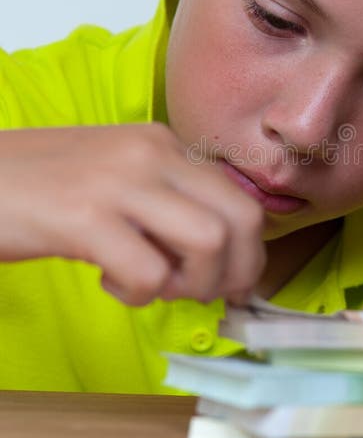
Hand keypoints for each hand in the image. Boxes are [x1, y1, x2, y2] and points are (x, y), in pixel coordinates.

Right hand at [0, 124, 264, 305]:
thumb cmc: (39, 187)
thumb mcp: (115, 177)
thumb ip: (165, 202)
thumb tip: (217, 254)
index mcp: (161, 143)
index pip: (239, 197)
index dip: (247, 252)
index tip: (230, 282)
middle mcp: (151, 153)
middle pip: (242, 217)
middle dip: (238, 271)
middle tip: (205, 295)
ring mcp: (119, 182)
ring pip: (210, 241)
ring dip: (192, 284)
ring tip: (153, 286)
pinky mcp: (85, 218)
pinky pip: (149, 273)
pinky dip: (139, 294)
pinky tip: (109, 281)